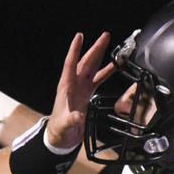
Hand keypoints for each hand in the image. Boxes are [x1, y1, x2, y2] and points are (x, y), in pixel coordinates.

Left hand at [45, 32, 112, 150]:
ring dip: (100, 56)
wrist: (61, 138)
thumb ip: (71, 120)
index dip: (75, 50)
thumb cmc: (59, 130)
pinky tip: (114, 66)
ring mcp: (81, 89)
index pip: (70, 64)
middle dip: (95, 48)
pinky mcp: (87, 95)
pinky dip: (106, 72)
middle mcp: (74, 84)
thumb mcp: (64, 125)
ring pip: (92, 68)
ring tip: (109, 44)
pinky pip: (98, 79)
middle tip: (105, 36)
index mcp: (66, 87)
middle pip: (85, 62)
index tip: (80, 36)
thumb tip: (77, 117)